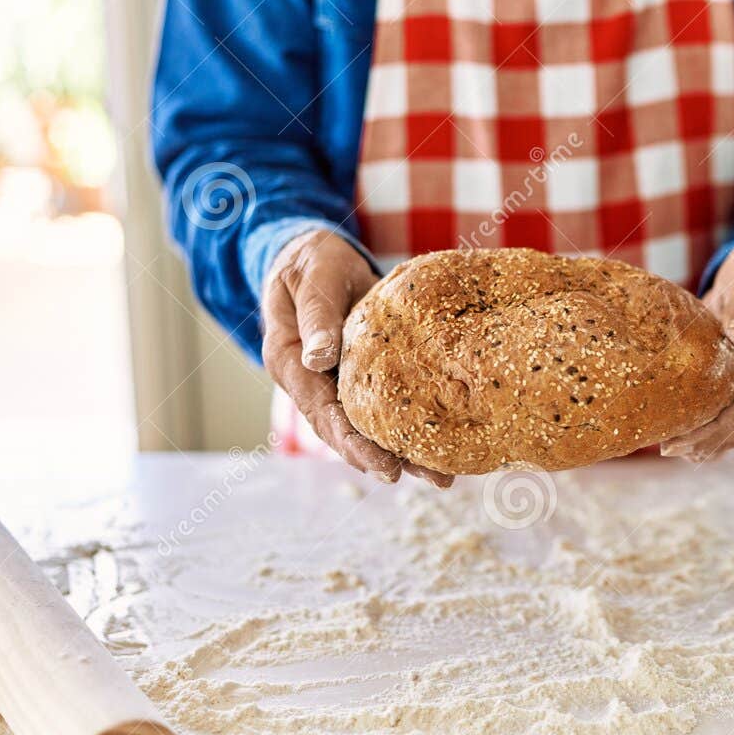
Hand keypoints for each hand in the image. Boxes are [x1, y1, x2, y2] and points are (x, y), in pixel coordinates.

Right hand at [261, 230, 452, 487]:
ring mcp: (336, 383)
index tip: (385, 465)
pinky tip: (441, 441)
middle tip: (433, 479)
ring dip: (403, 452)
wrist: (314, 254)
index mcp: (288, 361)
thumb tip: (319, 358)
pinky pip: (382, 406)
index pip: (321, 412)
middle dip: (386, 459)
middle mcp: (311, 382)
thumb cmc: (311, 260)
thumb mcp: (312, 276)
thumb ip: (316, 315)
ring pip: (366, 426)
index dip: (353, 442)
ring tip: (445, 476)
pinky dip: (408, 424)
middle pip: (346, 432)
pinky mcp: (361, 376)